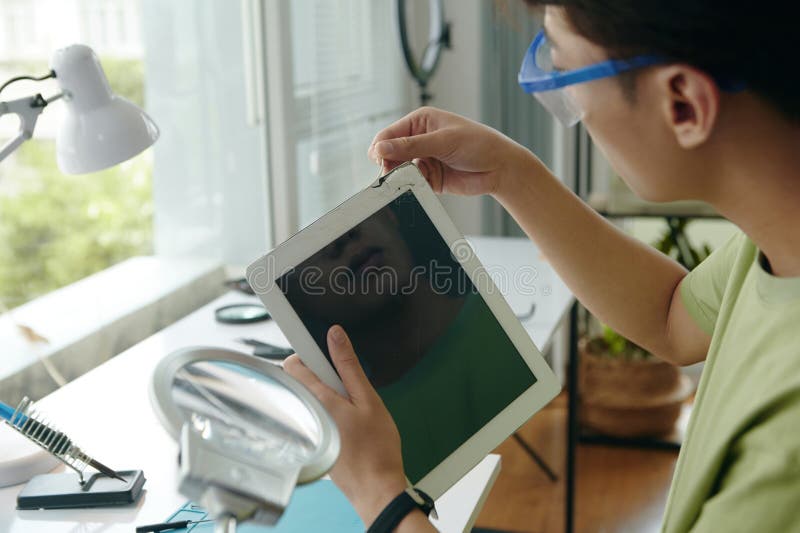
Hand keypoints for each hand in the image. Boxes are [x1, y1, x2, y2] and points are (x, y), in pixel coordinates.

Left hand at [284, 325, 406, 525]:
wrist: (376, 488)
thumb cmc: (376, 449)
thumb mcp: (369, 399)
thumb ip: (349, 366)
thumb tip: (336, 336)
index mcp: (318, 399)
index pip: (293, 363)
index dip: (307, 353)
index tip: (322, 351)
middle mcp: (306, 413)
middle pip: (299, 379)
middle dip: (320, 375)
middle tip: (345, 386)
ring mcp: (307, 428)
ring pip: (307, 397)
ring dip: (325, 394)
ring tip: (350, 409)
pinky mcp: (313, 440)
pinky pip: (313, 414)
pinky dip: (327, 412)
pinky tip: (347, 424)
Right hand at [367, 106, 536, 197]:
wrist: (500, 168)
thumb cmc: (479, 144)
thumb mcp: (443, 141)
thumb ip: (411, 146)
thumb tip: (380, 148)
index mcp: (420, 122)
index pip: (388, 135)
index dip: (382, 149)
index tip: (383, 162)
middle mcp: (419, 140)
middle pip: (389, 154)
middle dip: (390, 165)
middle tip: (394, 175)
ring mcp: (423, 160)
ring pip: (398, 171)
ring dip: (403, 177)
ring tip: (414, 179)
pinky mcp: (429, 178)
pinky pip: (412, 184)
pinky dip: (414, 187)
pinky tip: (426, 185)